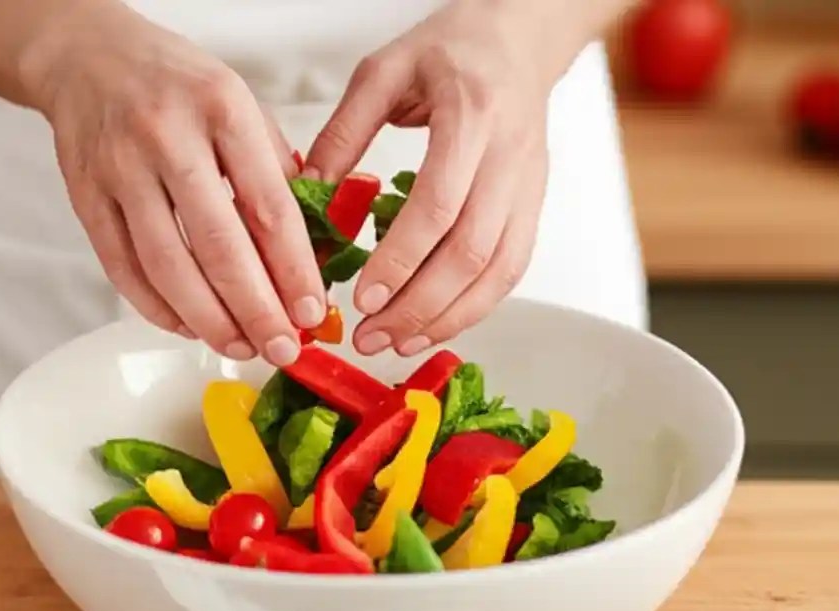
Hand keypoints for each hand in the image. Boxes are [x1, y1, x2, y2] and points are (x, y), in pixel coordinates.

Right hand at [23, 1, 324, 365]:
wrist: (88, 57)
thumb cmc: (177, 85)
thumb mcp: (241, 105)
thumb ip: (274, 171)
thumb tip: (309, 250)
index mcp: (222, 109)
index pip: (269, 206)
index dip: (294, 269)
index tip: (312, 311)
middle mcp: (168, 137)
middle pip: (219, 246)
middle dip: (256, 309)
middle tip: (282, 346)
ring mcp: (121, 169)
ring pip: (168, 267)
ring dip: (210, 320)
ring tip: (242, 345)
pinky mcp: (86, 197)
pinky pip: (124, 270)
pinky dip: (159, 308)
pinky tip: (191, 326)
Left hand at [305, 0, 609, 355]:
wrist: (519, 40)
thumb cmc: (451, 50)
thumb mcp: (383, 71)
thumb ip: (343, 132)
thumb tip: (305, 194)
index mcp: (471, 114)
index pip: (440, 205)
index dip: (402, 259)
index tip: (363, 295)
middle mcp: (509, 156)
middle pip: (472, 252)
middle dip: (419, 306)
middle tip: (371, 336)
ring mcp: (528, 186)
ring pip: (498, 272)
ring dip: (448, 317)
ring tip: (398, 342)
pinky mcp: (533, 207)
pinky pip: (511, 270)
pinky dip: (475, 307)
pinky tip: (434, 325)